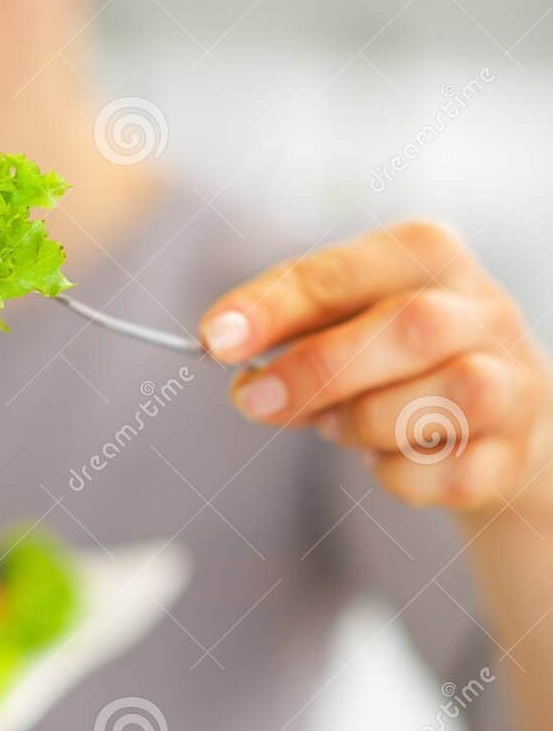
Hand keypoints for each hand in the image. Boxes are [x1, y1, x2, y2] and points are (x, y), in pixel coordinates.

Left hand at [198, 221, 552, 517]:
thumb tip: (223, 342)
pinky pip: (453, 474)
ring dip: (366, 423)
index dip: (276, 306)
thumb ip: (290, 326)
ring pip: (444, 398)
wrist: (495, 415)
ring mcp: (511, 380)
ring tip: (340, 426)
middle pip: (410, 327)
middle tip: (251, 400)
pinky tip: (387, 457)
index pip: (345, 272)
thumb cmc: (397, 355)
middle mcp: (481, 307)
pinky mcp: (515, 451)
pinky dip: (400, 476)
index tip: (215, 337)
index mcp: (427, 254)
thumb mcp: (344, 319)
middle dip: (318, 370)